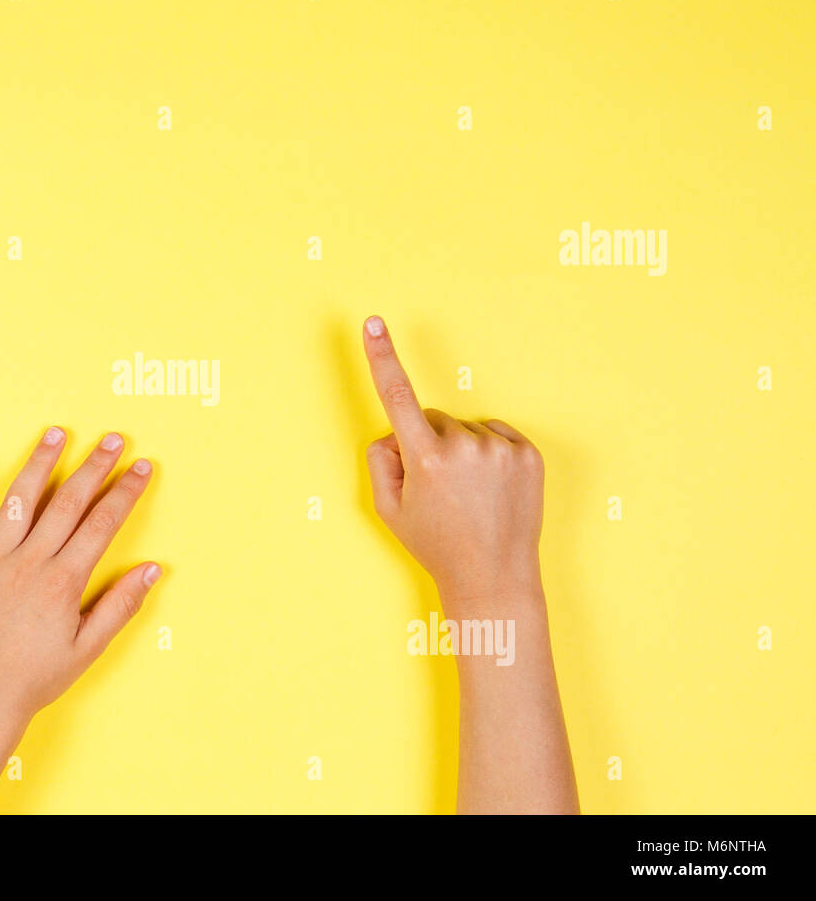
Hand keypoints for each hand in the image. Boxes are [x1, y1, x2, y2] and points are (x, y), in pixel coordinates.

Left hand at [0, 426, 160, 813]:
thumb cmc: (33, 680)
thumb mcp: (87, 650)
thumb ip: (119, 606)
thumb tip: (151, 570)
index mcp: (63, 583)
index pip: (101, 524)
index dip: (124, 492)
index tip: (141, 467)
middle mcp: (28, 564)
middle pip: (66, 503)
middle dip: (94, 467)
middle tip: (114, 439)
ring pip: (19, 501)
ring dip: (40, 463)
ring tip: (57, 433)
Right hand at [361, 315, 544, 614]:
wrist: (493, 576)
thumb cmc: (437, 546)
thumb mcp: (389, 510)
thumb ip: (380, 461)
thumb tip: (393, 434)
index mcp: (425, 459)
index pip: (396, 397)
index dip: (381, 357)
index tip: (373, 324)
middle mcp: (464, 447)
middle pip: (433, 420)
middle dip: (428, 444)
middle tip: (438, 490)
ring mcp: (499, 449)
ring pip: (464, 430)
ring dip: (461, 452)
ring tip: (469, 495)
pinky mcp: (527, 453)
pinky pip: (495, 436)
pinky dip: (489, 454)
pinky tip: (490, 488)